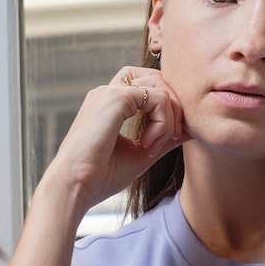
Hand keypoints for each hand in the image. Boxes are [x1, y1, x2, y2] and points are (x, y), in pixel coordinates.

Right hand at [36, 67, 185, 219]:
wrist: (74, 186)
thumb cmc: (100, 176)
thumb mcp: (141, 153)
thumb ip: (164, 138)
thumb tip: (190, 130)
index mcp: (110, 103)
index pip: (149, 86)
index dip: (167, 107)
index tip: (169, 139)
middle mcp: (108, 92)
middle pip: (158, 79)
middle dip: (174, 107)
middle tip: (172, 138)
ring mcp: (110, 92)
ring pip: (160, 87)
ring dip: (168, 119)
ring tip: (154, 146)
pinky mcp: (115, 98)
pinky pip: (157, 98)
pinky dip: (162, 123)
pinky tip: (148, 145)